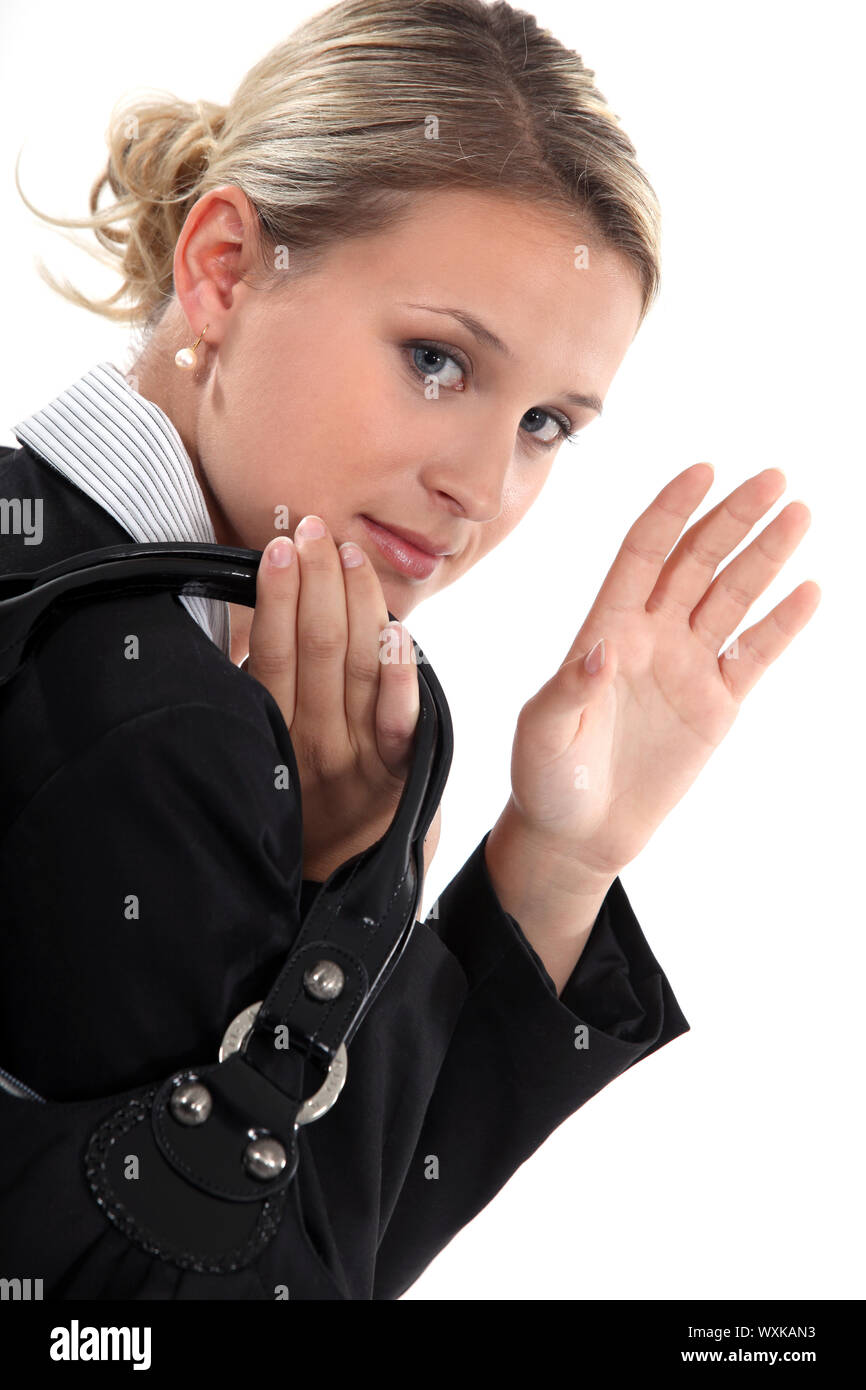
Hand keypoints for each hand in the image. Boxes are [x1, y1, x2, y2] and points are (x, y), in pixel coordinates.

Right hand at [244, 516, 421, 881]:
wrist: (339, 875)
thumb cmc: (299, 791)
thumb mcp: (262, 740)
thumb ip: (259, 687)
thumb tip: (244, 619)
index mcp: (275, 729)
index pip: (273, 651)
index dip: (276, 597)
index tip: (276, 549)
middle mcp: (315, 740)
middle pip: (318, 649)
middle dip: (316, 582)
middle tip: (313, 531)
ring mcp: (359, 757)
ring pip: (359, 668)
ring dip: (357, 604)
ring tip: (348, 555)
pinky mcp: (399, 774)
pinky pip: (400, 725)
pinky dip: (400, 679)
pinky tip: (398, 635)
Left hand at [501, 464, 820, 888]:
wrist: (579, 835)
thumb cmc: (546, 780)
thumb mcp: (542, 735)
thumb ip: (568, 691)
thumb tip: (600, 651)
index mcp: (604, 628)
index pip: (643, 553)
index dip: (671, 511)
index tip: (703, 470)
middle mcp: (650, 636)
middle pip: (697, 562)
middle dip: (733, 518)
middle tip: (774, 478)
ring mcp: (687, 667)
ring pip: (732, 597)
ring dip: (765, 557)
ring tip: (799, 514)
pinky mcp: (716, 704)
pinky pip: (754, 654)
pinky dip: (781, 624)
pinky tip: (808, 590)